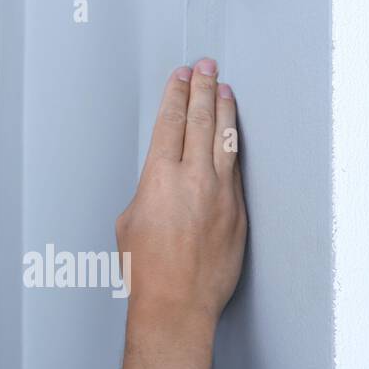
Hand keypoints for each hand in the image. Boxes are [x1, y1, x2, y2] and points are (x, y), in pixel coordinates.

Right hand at [106, 60, 247, 368]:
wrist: (177, 302)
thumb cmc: (146, 269)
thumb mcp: (129, 220)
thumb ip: (149, 190)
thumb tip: (163, 181)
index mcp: (159, 178)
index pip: (170, 123)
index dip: (176, 96)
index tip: (180, 76)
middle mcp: (193, 179)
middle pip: (200, 121)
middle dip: (203, 89)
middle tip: (206, 66)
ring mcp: (221, 194)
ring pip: (225, 140)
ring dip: (224, 110)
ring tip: (225, 88)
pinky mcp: (238, 212)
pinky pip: (236, 168)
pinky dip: (233, 144)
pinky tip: (233, 133)